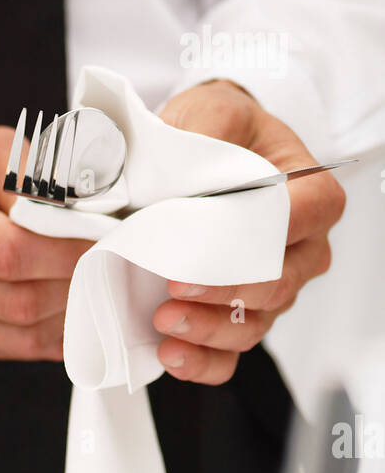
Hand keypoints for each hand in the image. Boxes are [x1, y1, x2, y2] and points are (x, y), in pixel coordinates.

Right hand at [0, 112, 93, 360]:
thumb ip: (36, 177)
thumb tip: (85, 211)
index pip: (9, 254)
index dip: (65, 253)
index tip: (104, 238)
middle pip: (21, 302)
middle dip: (75, 284)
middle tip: (109, 261)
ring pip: (23, 335)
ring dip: (69, 313)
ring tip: (94, 280)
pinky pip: (15, 348)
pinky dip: (52, 332)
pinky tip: (68, 302)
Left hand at [153, 80, 345, 384]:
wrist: (188, 164)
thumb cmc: (215, 136)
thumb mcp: (213, 111)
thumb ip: (209, 125)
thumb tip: (183, 158)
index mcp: (306, 194)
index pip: (309, 214)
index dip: (270, 233)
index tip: (221, 242)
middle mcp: (297, 251)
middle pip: (278, 283)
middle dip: (227, 291)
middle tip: (177, 284)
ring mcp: (266, 293)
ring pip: (252, 326)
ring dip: (207, 330)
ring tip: (163, 318)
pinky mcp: (231, 322)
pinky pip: (226, 358)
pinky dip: (200, 362)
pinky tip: (170, 353)